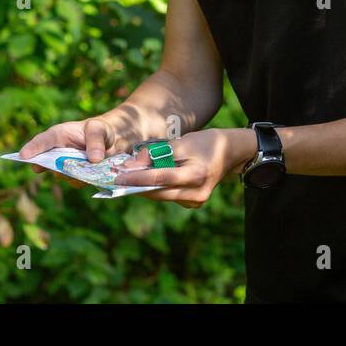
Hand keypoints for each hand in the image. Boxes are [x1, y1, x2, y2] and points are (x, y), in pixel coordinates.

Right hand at [18, 117, 132, 189]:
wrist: (114, 141)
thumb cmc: (101, 130)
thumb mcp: (99, 130)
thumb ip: (95, 142)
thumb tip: (94, 160)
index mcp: (58, 135)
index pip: (42, 141)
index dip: (32, 149)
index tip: (23, 156)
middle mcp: (58, 152)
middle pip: (47, 163)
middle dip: (53, 166)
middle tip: (63, 166)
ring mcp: (66, 165)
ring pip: (62, 175)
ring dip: (73, 173)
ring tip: (90, 163)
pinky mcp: (76, 176)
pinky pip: (77, 182)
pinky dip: (85, 179)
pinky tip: (95, 170)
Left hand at [113, 129, 249, 208]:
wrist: (231, 152)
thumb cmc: (207, 143)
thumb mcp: (183, 142)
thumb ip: (157, 153)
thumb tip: (132, 164)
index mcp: (195, 176)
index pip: (159, 179)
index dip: (136, 177)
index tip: (117, 176)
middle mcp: (195, 194)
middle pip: (158, 192)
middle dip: (135, 186)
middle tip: (114, 179)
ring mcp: (195, 201)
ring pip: (162, 195)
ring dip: (144, 187)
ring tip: (125, 178)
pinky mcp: (193, 202)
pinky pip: (169, 196)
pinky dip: (156, 188)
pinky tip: (144, 181)